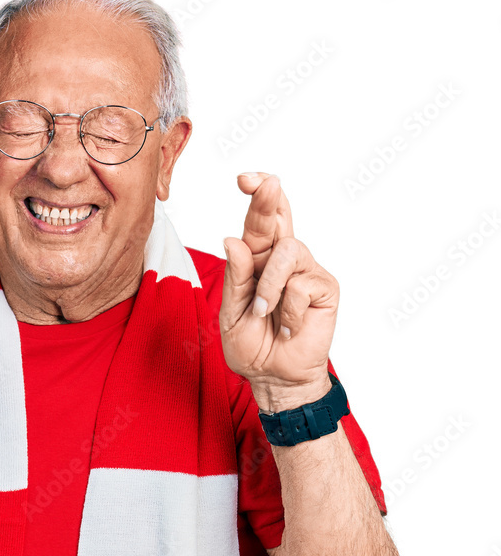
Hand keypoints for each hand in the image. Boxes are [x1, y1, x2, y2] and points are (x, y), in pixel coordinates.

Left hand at [220, 172, 337, 412]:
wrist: (273, 377)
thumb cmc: (251, 344)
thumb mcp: (231, 312)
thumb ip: (235, 277)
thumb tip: (232, 239)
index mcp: (257, 259)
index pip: (259, 221)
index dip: (257, 195)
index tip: (245, 178)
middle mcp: (283, 258)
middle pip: (278, 220)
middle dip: (268, 201)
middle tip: (264, 185)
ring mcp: (307, 270)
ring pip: (288, 252)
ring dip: (269, 285)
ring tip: (262, 312)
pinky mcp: (325, 288)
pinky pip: (302, 285)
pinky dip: (287, 310)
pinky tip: (287, 328)